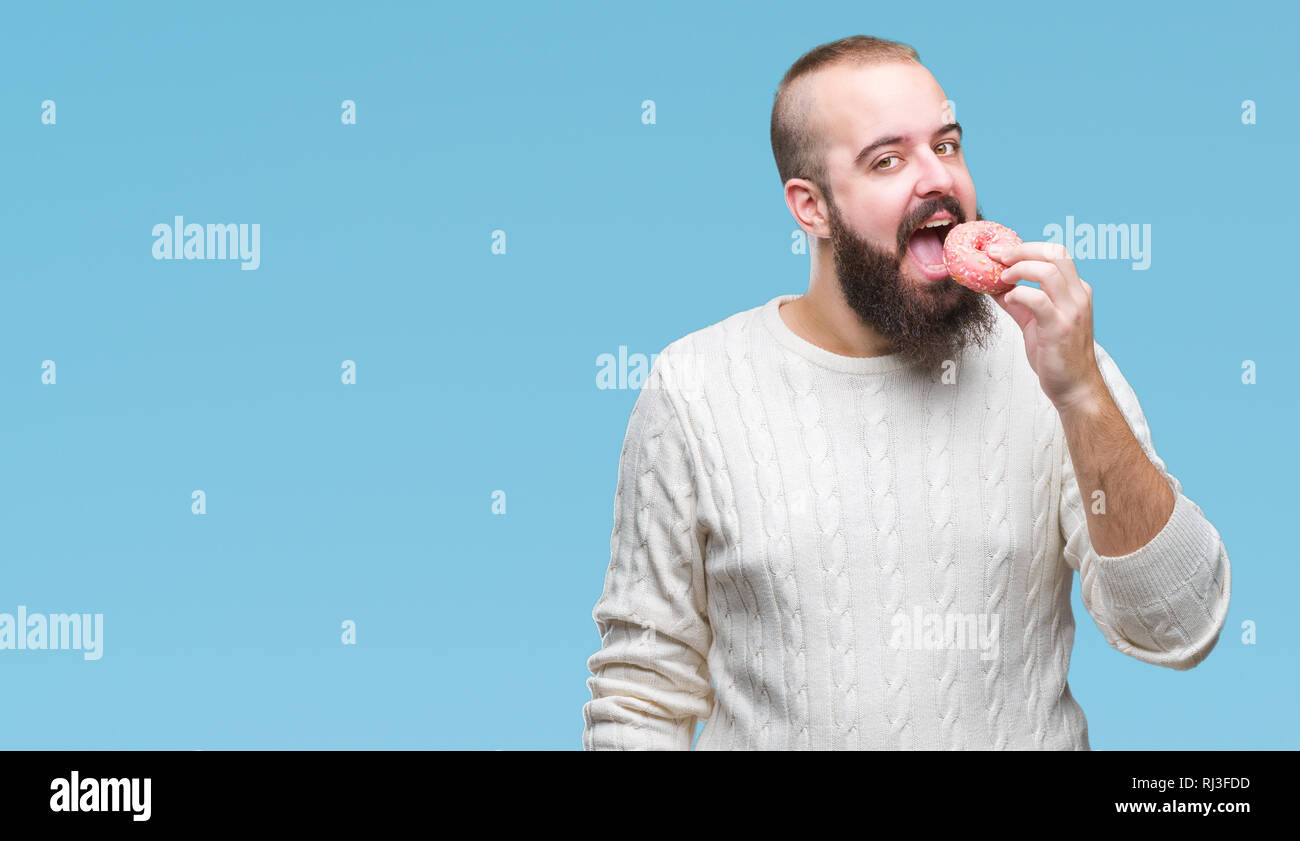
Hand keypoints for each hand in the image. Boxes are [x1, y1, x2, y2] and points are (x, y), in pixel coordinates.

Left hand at [986, 241, 1104, 413]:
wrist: (1074, 386)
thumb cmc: (1057, 354)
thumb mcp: (1036, 321)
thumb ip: (1019, 302)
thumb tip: (993, 286)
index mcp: (1076, 290)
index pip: (1055, 253)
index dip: (1026, 247)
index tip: (1001, 251)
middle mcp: (1078, 296)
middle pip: (1054, 253)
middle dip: (1021, 250)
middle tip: (996, 256)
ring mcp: (1072, 311)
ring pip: (1047, 271)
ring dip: (1018, 270)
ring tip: (1001, 279)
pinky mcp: (1060, 328)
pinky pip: (1038, 300)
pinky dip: (1019, 294)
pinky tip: (1009, 299)